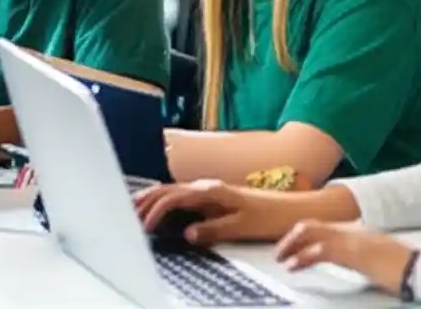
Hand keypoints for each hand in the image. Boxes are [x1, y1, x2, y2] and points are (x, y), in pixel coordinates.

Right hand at [133, 180, 297, 244]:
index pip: (174, 197)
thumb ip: (212, 229)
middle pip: (169, 190)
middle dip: (147, 201)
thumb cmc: (270, 215)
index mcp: (212, 191)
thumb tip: (188, 233)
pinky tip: (162, 210)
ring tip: (136, 209)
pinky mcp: (215, 198)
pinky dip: (168, 202)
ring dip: (154, 199)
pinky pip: (184, 197)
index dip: (156, 210)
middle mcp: (209, 187)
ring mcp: (211, 191)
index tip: (145, 225)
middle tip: (128, 214)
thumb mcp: (241, 226)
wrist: (292, 209)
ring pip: (174, 192)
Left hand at [274, 220, 414, 294]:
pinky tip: (293, 266)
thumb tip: (352, 260)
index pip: (323, 227)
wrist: (419, 268)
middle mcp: (351, 231)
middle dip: (291, 237)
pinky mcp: (352, 253)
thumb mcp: (378, 258)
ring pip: (311, 233)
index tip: (290, 245)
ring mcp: (351, 240)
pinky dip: (302, 257)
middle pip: (312, 225)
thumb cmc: (404, 267)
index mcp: (356, 232)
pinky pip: (320, 250)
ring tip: (280, 257)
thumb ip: (361, 255)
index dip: (303, 235)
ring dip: (291, 245)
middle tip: (279, 252)